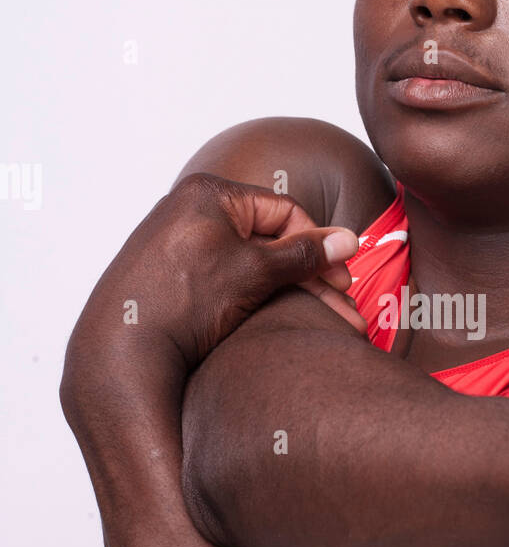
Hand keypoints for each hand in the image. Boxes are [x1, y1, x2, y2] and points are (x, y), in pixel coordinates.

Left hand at [61, 172, 366, 414]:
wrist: (120, 352)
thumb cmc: (184, 303)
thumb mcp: (254, 273)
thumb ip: (304, 255)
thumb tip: (350, 240)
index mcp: (208, 194)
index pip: (284, 211)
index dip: (319, 247)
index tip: (341, 282)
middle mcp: (189, 211)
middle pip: (269, 239)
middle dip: (308, 275)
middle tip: (341, 305)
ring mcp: (177, 244)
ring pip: (250, 263)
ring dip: (287, 292)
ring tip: (317, 323)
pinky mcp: (171, 275)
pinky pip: (226, 279)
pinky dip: (254, 299)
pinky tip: (274, 322)